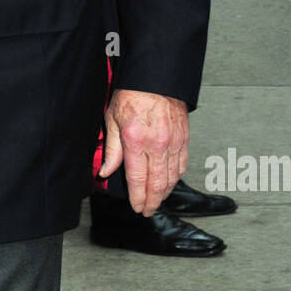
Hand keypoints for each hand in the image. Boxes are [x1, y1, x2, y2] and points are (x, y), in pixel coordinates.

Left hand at [98, 88, 188, 216]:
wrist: (156, 78)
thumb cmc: (132, 95)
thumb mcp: (112, 120)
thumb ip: (112, 150)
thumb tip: (106, 172)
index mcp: (136, 141)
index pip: (138, 179)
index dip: (138, 198)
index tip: (137, 207)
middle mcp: (157, 145)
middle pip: (157, 183)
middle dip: (152, 202)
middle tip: (147, 211)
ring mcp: (173, 142)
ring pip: (172, 177)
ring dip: (165, 193)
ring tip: (157, 201)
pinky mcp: (184, 138)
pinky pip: (182, 164)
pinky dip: (176, 178)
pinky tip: (170, 183)